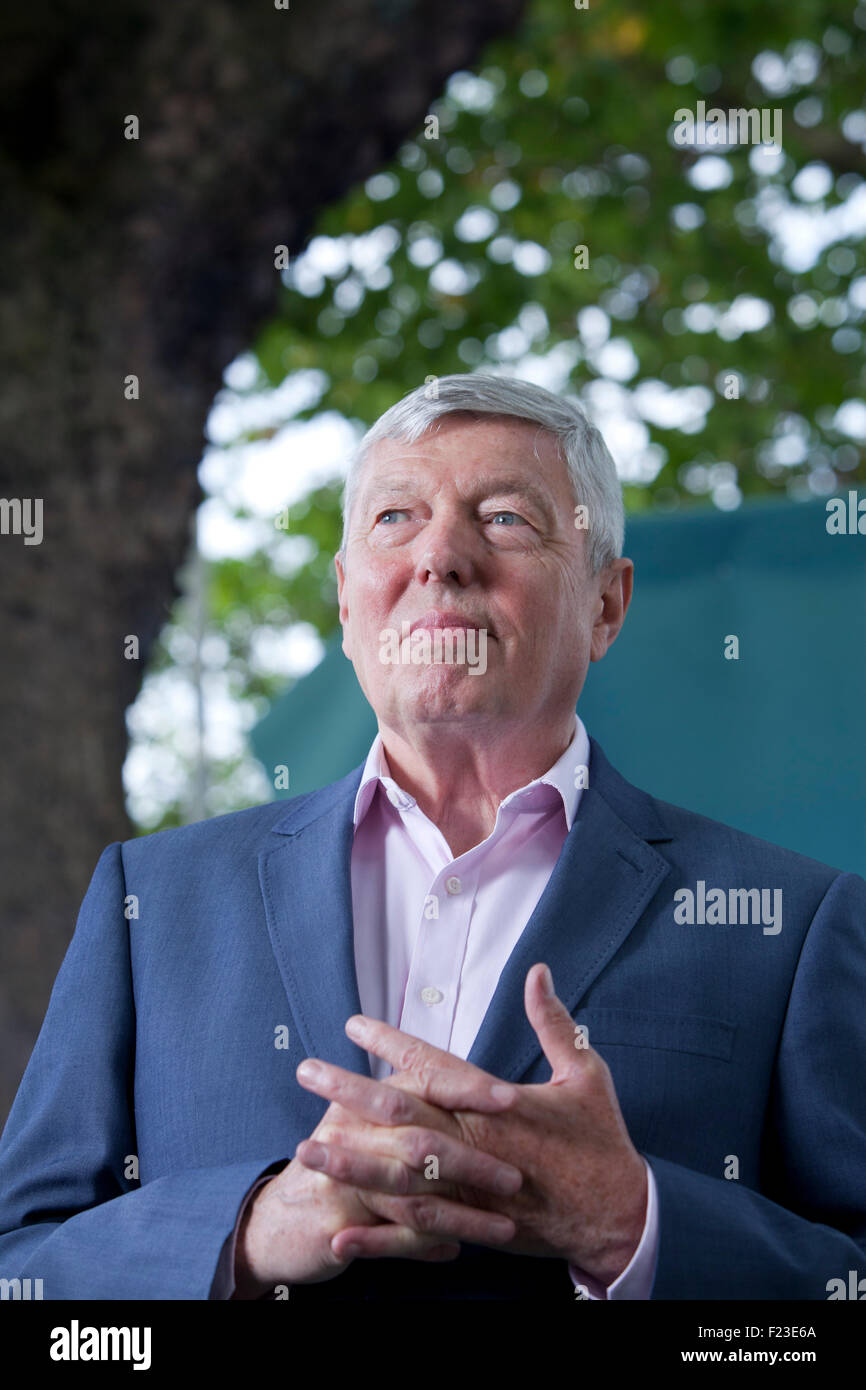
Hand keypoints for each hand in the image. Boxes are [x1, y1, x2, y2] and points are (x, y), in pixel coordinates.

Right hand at [233, 1069, 520, 1295]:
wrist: (279, 1220)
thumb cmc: (339, 1163)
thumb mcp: (368, 1123)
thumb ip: (417, 1106)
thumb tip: (483, 1091)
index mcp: (367, 1102)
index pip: (423, 1083)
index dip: (466, 1090)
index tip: (509, 1098)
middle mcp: (353, 1133)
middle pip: (420, 1142)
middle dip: (473, 1161)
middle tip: (515, 1179)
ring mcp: (343, 1182)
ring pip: (413, 1199)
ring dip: (463, 1216)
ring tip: (505, 1229)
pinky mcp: (336, 1226)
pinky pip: (392, 1241)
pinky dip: (426, 1248)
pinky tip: (455, 1252)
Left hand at [295, 963, 647, 1285]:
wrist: (621, 1216)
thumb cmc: (602, 1142)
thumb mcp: (586, 1074)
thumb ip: (553, 1023)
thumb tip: (537, 972)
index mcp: (497, 1105)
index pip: (433, 1065)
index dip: (391, 1042)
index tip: (353, 1023)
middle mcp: (476, 1145)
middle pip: (401, 1115)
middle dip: (350, 1092)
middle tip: (306, 1071)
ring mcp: (471, 1191)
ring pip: (398, 1176)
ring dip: (349, 1162)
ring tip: (305, 1147)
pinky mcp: (474, 1228)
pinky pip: (416, 1232)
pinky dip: (377, 1237)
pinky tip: (338, 1236)